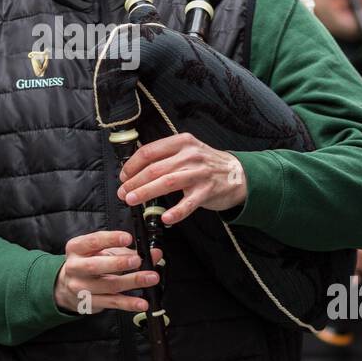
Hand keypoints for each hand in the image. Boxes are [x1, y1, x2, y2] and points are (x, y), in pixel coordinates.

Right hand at [52, 230, 163, 314]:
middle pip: (96, 266)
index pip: (93, 241)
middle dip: (119, 263)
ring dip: (132, 282)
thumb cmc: (89, 262)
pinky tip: (142, 303)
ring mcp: (81, 287)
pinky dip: (129, 303)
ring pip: (108, 285)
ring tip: (150, 278)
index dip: (111, 239)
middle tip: (138, 260)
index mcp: (76, 248)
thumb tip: (154, 253)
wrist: (68, 285)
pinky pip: (112, 303)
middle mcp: (75, 267)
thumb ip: (128, 250)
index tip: (128, 238)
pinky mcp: (90, 302)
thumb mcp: (103, 251)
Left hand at [117, 132, 246, 225]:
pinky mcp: (207, 191)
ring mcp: (199, 173)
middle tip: (122, 192)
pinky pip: (189, 203)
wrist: (239, 174)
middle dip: (134, 181)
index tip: (123, 176)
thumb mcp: (188, 150)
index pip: (150, 151)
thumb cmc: (208, 164)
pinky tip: (165, 217)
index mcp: (182, 142)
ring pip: (167, 182)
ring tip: (132, 200)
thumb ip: (166, 155)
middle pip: (155, 168)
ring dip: (146, 192)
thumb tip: (136, 167)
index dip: (132, 165)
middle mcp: (190, 155)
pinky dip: (176, 212)